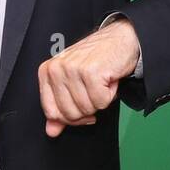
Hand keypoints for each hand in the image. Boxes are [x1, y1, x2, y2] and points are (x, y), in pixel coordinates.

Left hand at [38, 18, 139, 137]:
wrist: (121, 38)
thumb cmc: (98, 59)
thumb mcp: (74, 82)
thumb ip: (61, 107)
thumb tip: (51, 131)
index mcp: (48, 71)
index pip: (51, 112)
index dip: (69, 117)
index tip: (82, 109)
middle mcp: (57, 69)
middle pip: (69, 114)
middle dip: (87, 109)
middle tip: (95, 91)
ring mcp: (73, 69)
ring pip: (86, 109)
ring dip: (100, 100)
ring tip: (102, 82)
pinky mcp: (91, 72)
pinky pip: (100, 102)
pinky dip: (110, 95)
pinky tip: (109, 80)